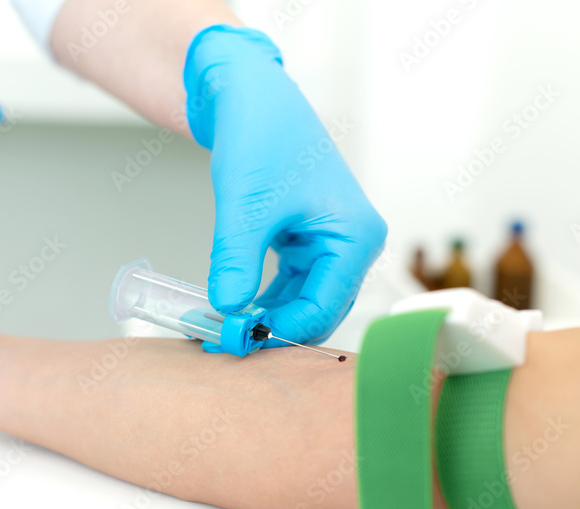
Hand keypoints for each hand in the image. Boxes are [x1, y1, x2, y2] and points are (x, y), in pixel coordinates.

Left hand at [184, 26, 386, 346]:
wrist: (251, 94)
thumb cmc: (262, 133)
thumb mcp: (245, 204)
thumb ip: (237, 261)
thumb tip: (226, 310)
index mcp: (355, 236)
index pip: (325, 307)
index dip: (282, 330)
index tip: (238, 341)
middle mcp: (352, 244)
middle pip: (320, 310)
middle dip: (276, 328)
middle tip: (228, 343)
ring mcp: (332, 243)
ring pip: (304, 301)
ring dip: (268, 316)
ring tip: (224, 329)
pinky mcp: (308, 240)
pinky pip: (292, 284)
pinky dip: (264, 297)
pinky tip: (234, 308)